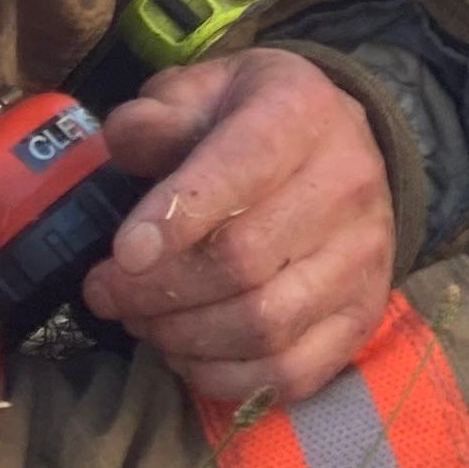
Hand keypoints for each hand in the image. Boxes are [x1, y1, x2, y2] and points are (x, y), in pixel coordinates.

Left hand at [83, 49, 398, 404]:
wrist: (348, 148)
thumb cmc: (258, 121)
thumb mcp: (208, 89)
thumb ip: (159, 113)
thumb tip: (125, 143)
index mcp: (301, 115)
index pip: (243, 168)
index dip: (178, 215)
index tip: (124, 253)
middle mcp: (347, 185)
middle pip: (243, 260)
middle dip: (156, 289)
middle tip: (105, 291)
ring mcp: (363, 258)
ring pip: (263, 324)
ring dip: (182, 336)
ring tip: (142, 320)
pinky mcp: (360, 317)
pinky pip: (288, 373)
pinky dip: (222, 378)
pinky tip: (186, 352)